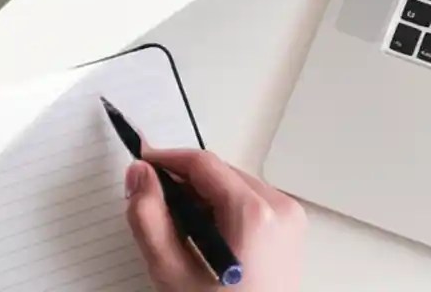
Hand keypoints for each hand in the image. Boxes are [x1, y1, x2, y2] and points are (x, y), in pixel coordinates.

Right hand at [125, 149, 306, 291]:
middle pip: (220, 173)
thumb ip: (148, 217)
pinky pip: (250, 204)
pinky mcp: (291, 231)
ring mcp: (291, 219)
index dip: (166, 159)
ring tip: (181, 234)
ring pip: (234, 187)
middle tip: (153, 206)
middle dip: (183, 185)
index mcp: (255, 214)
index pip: (203, 164)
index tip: (140, 165)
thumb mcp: (172, 272)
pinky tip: (206, 240)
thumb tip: (139, 175)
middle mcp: (280, 208)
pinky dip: (223, 212)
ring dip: (203, 199)